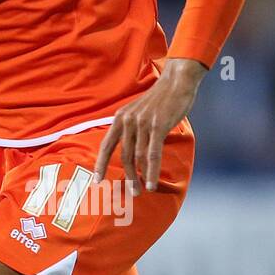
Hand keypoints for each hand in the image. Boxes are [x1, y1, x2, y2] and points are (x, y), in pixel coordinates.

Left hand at [94, 57, 205, 192]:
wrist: (177, 81)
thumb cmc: (161, 99)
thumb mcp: (139, 111)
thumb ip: (132, 128)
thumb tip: (133, 151)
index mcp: (120, 118)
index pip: (106, 145)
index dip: (101, 164)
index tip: (97, 180)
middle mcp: (128, 121)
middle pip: (124, 156)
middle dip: (128, 177)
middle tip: (132, 192)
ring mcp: (142, 124)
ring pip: (138, 158)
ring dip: (140, 178)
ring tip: (143, 190)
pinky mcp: (157, 126)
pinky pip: (152, 155)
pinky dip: (152, 172)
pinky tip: (152, 184)